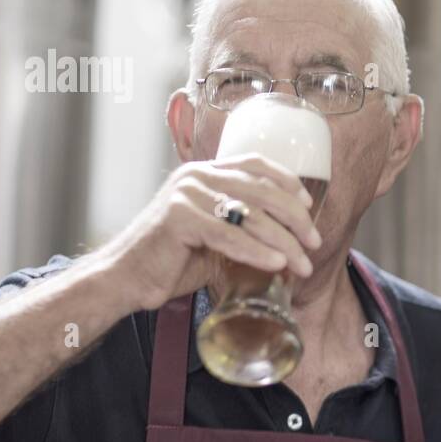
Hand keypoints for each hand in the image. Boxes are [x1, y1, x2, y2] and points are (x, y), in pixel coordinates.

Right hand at [96, 154, 322, 311]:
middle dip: (296, 219)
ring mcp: (186, 194)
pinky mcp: (178, 219)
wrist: (125, 277)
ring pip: (251, 216)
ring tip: (302, 264)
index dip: (287, 181)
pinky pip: (229, 236)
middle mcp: (196, 176)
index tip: (309, 205)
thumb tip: (290, 243)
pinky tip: (277, 264)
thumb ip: (243, 228)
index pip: (255, 163)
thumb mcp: (214, 235)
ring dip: (284, 242)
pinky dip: (257, 252)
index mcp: (204, 172)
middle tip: (314, 243)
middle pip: (262, 190)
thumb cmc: (172, 259)